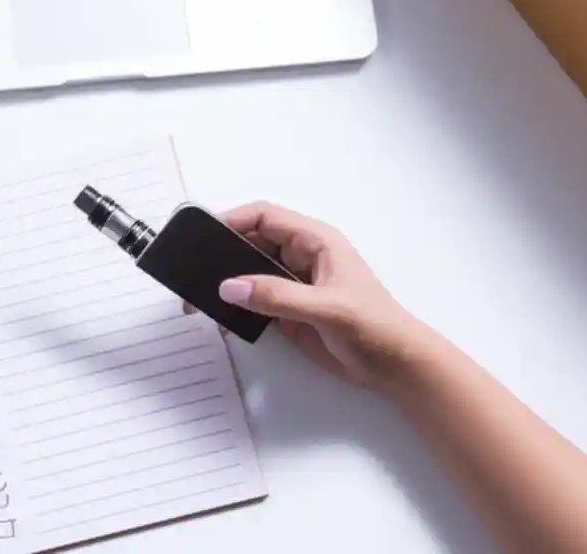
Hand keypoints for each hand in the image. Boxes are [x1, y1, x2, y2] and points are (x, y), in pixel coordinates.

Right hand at [214, 202, 439, 390]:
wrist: (395, 368)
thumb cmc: (373, 327)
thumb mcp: (326, 308)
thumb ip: (277, 296)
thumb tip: (228, 287)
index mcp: (315, 242)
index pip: (266, 217)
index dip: (234, 220)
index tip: (204, 234)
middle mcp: (299, 258)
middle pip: (251, 244)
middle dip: (221, 254)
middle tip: (191, 270)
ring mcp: (292, 285)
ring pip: (248, 274)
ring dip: (224, 284)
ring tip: (196, 298)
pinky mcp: (286, 312)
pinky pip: (252, 302)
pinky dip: (234, 308)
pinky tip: (219, 319)